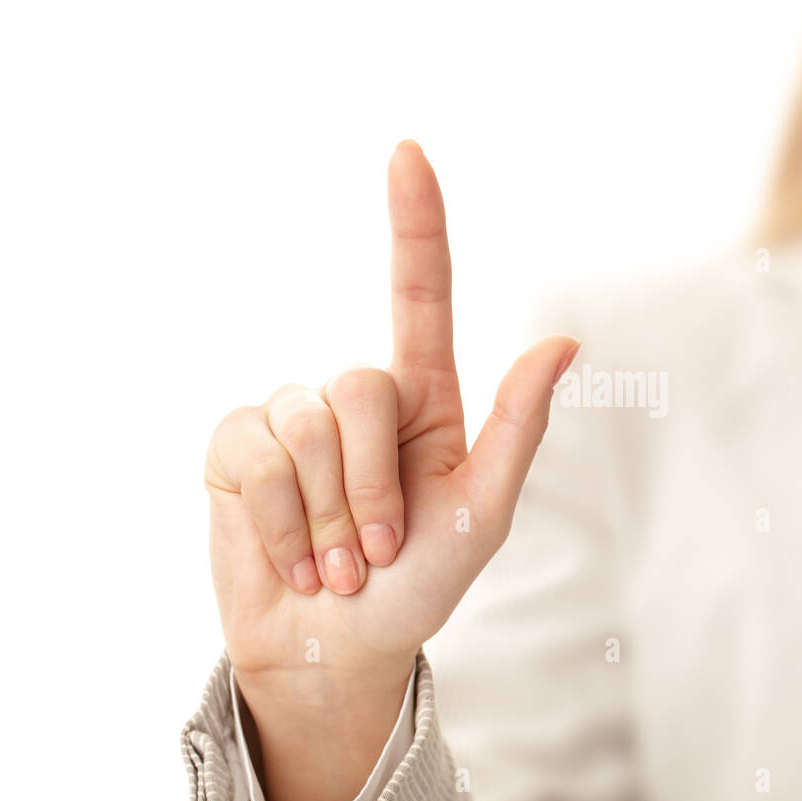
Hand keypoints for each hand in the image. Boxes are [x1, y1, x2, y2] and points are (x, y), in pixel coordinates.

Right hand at [203, 141, 578, 800]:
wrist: (338, 649)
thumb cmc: (421, 583)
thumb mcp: (483, 512)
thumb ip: (517, 428)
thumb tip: (565, 340)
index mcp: (423, 401)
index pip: (418, 295)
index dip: (415, 224)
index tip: (408, 152)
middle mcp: (356, 399)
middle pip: (361, 388)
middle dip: (374, 490)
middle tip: (377, 553)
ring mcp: (291, 420)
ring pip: (307, 427)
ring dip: (330, 519)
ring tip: (338, 564)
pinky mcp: (236, 450)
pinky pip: (256, 460)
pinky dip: (282, 525)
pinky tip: (293, 558)